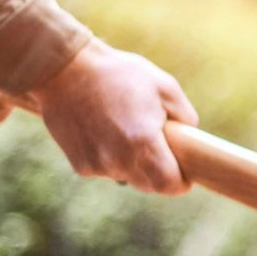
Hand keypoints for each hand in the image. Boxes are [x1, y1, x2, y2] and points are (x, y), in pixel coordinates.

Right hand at [29, 39, 198, 194]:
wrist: (64, 70)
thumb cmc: (118, 73)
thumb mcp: (164, 86)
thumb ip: (185, 115)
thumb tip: (191, 135)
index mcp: (143, 142)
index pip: (168, 185)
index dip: (180, 183)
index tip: (185, 176)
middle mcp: (118, 160)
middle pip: (148, 185)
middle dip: (159, 173)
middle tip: (159, 149)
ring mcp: (97, 164)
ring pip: (126, 177)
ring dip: (132, 164)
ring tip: (126, 132)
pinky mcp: (80, 165)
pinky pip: (105, 170)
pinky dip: (110, 159)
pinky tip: (104, 132)